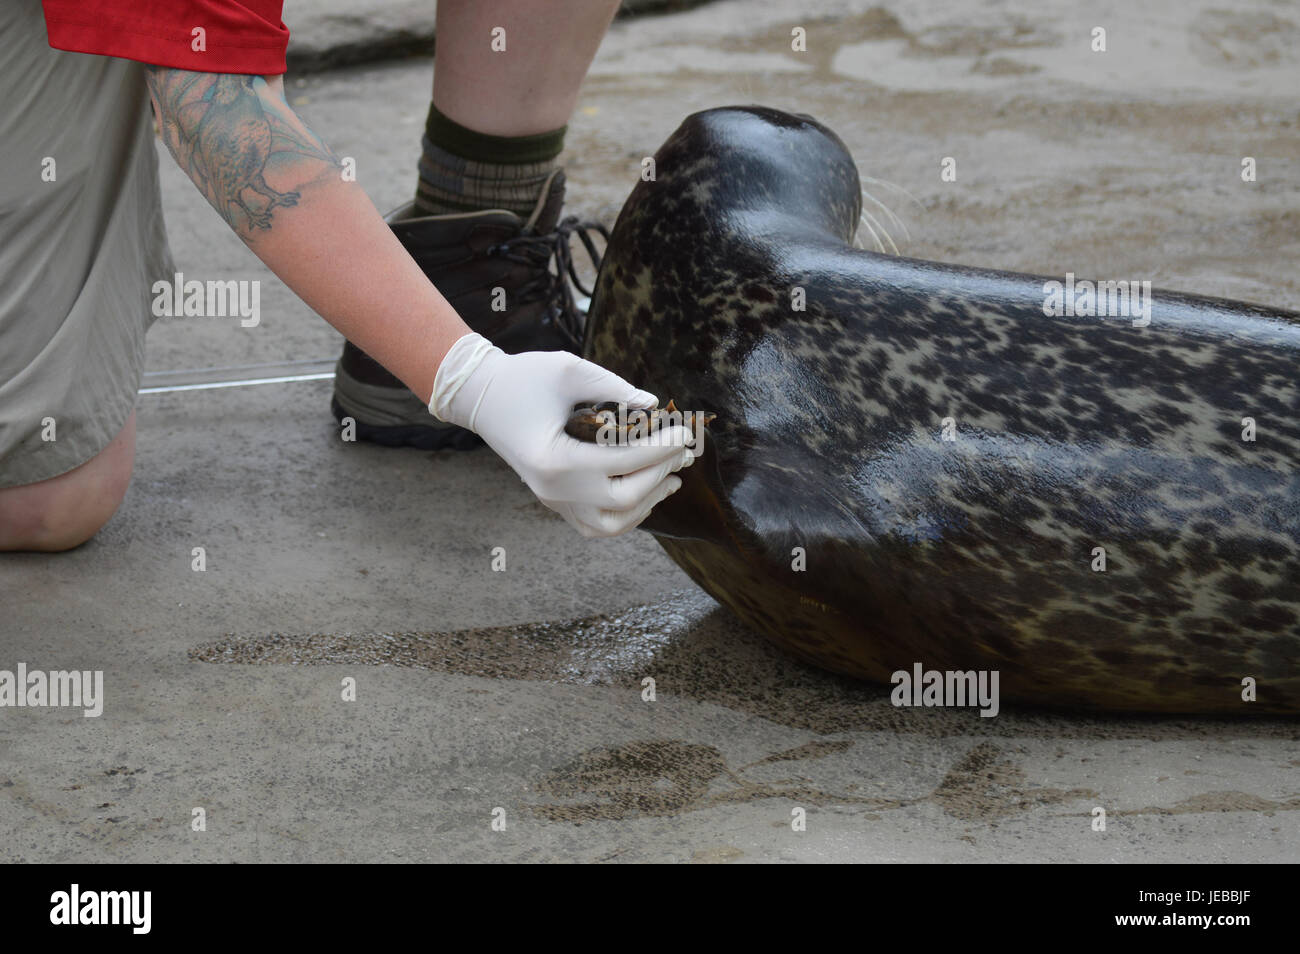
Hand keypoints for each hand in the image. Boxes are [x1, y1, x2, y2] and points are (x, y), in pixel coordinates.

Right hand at [430, 333, 698, 536]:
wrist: (479, 396)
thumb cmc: (522, 378)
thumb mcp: (569, 370)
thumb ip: (614, 387)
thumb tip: (654, 405)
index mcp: (555, 459)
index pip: (623, 463)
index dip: (661, 449)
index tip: (684, 432)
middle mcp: (552, 489)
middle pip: (622, 501)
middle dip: (660, 475)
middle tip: (683, 452)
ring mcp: (551, 501)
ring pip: (610, 525)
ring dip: (647, 505)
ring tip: (671, 479)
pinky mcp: (552, 502)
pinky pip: (595, 525)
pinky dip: (625, 517)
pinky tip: (645, 494)